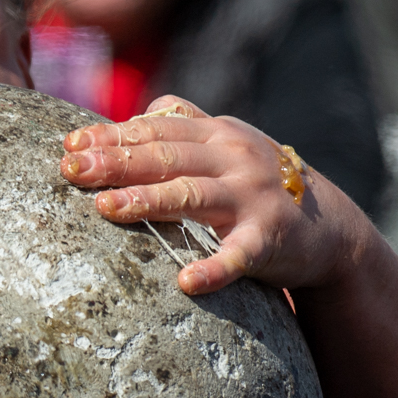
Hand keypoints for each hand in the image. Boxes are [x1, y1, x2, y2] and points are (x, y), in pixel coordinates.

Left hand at [58, 94, 371, 294]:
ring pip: (192, 195)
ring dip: (148, 201)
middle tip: (70, 170)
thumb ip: (184, 126)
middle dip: (115, 161)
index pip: (156, 130)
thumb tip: (132, 115)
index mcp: (217, 134)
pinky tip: (184, 282)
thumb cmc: (258, 184)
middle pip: (166, 157)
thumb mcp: (226, 145)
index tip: (70, 143)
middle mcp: (233, 159)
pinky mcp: (268, 240)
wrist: (328, 225)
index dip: (111, 135)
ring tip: (106, 208)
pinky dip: (212, 269)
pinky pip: (236, 256)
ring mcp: (251, 199)